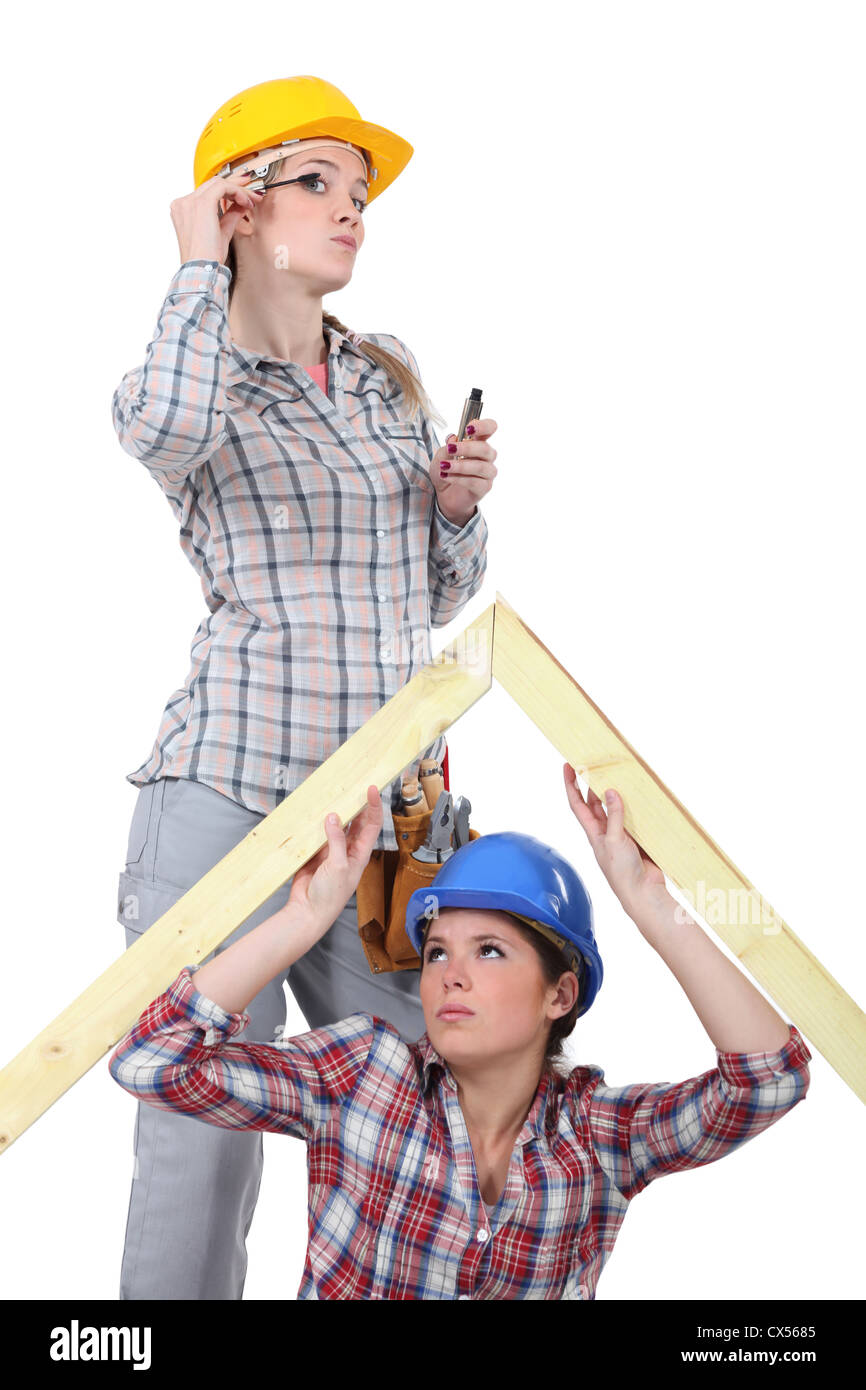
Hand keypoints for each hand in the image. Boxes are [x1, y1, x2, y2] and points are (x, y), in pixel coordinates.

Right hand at [170, 167, 264, 265]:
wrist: (202, 268)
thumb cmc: (207, 258)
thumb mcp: (221, 232)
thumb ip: (230, 216)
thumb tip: (242, 205)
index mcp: (184, 211)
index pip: (207, 192)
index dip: (227, 190)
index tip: (242, 194)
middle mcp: (184, 203)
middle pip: (212, 184)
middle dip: (235, 185)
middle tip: (251, 190)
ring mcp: (190, 201)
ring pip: (218, 183)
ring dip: (238, 189)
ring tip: (252, 199)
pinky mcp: (201, 203)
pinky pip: (222, 187)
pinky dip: (237, 192)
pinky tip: (246, 201)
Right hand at [284, 784, 383, 930]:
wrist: (308, 911)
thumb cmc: (329, 896)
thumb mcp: (338, 866)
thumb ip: (336, 840)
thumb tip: (334, 817)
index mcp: (360, 853)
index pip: (371, 825)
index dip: (374, 806)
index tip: (372, 789)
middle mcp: (347, 849)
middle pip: (355, 821)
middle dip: (356, 803)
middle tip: (354, 784)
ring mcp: (330, 850)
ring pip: (335, 825)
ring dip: (335, 811)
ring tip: (334, 793)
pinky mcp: (314, 853)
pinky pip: (317, 834)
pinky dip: (315, 823)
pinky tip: (312, 813)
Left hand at [429, 418, 497, 524]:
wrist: (443, 494)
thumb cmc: (445, 470)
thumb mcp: (440, 456)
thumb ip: (448, 447)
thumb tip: (453, 438)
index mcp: (479, 442)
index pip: (490, 428)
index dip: (483, 426)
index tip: (469, 429)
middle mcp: (487, 457)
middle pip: (485, 448)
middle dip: (467, 448)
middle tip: (450, 449)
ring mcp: (487, 473)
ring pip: (480, 467)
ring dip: (460, 466)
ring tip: (444, 466)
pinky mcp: (484, 488)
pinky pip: (474, 482)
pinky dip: (458, 479)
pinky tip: (446, 477)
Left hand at [563, 763, 669, 925]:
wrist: (643, 893)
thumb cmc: (622, 873)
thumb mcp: (614, 841)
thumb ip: (614, 816)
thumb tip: (610, 791)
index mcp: (593, 833)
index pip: (577, 804)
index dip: (571, 785)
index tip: (567, 766)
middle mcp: (605, 832)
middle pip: (596, 803)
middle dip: (593, 783)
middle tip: (594, 763)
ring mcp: (622, 834)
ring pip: (616, 808)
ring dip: (616, 793)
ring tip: (617, 773)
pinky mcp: (638, 838)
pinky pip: (635, 817)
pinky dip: (637, 806)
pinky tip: (641, 795)